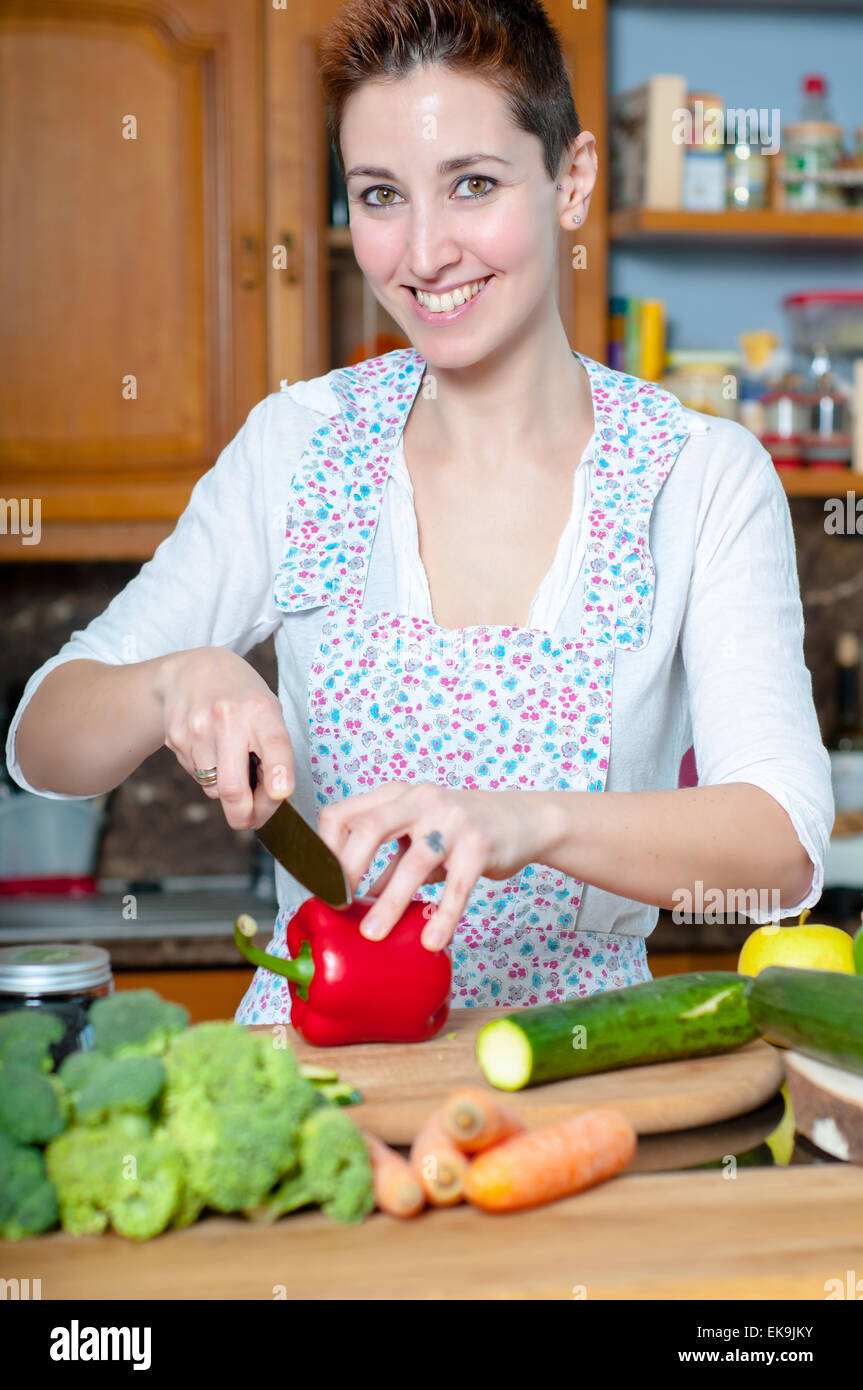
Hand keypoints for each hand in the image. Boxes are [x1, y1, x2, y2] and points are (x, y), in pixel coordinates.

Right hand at [154, 646, 294, 829]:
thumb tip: (271, 799)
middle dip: (243, 816)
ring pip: (212, 788)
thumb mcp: (267, 711)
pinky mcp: (175, 737)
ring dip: (224, 789)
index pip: (274, 744)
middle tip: (251, 821)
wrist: (193, 670)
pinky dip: (206, 773)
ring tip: (230, 759)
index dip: (279, 772)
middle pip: (231, 787)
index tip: (281, 793)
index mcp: (261, 710)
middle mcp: (228, 718)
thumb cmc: (242, 698)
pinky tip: (210, 747)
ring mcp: (197, 728)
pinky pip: (195, 776)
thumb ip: (274, 751)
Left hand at [316, 781, 559, 950]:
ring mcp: (452, 818)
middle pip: (370, 828)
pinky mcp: (480, 843)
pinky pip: (457, 885)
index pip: (344, 813)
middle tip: (338, 905)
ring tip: (373, 934)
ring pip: (413, 861)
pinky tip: (431, 941)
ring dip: (389, 901)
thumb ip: (388, 865)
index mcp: (396, 795)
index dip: (325, 849)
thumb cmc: (460, 831)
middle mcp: (421, 799)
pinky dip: (443, 916)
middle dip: (347, 870)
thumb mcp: (418, 840)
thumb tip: (353, 903)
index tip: (321, 885)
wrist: (522, 819)